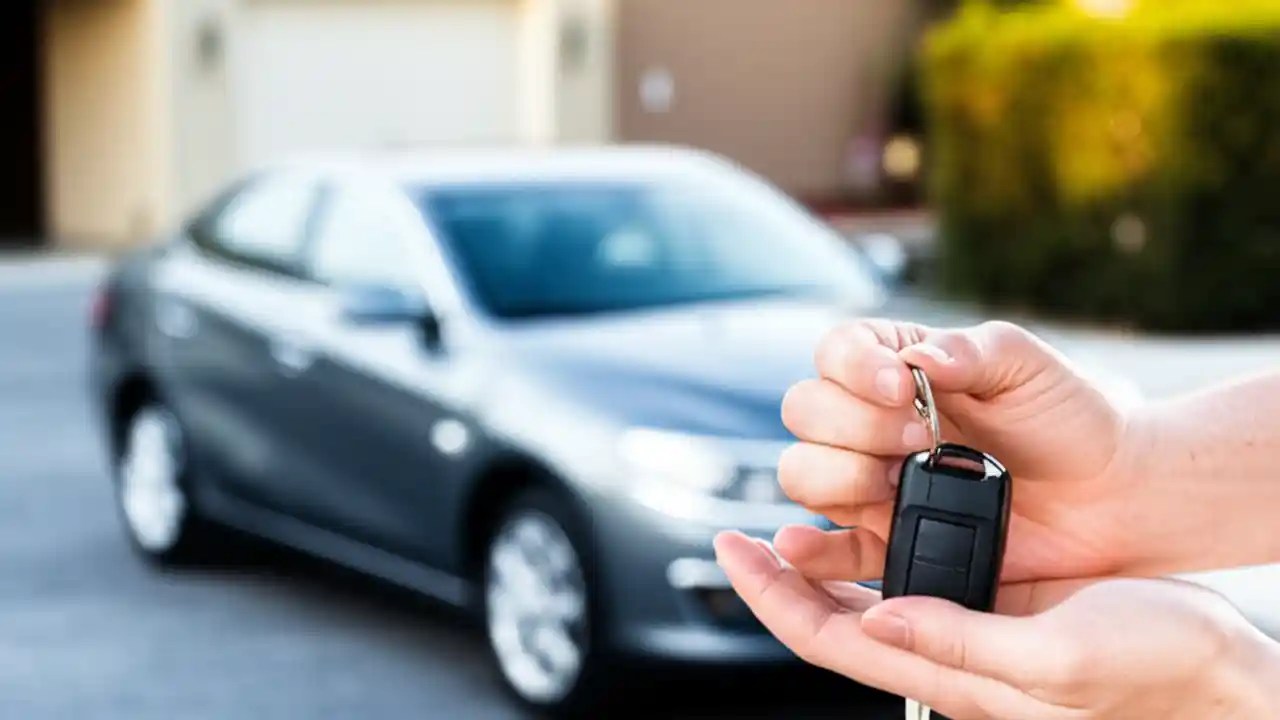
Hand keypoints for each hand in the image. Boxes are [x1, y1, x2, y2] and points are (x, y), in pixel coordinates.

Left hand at [713, 532, 1279, 719]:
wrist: (1212, 668)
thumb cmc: (1149, 665)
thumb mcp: (1053, 653)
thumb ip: (961, 641)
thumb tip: (876, 619)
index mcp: (950, 676)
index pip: (829, 638)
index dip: (771, 598)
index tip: (731, 549)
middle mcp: (946, 659)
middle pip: (832, 623)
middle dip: (778, 582)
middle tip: (735, 535)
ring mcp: (965, 637)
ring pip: (865, 606)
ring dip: (818, 569)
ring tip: (784, 528)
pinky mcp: (991, 614)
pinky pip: (910, 590)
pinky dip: (873, 560)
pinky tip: (868, 533)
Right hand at [775, 319, 1152, 582]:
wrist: (1112, 498)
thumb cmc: (1069, 419)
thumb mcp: (1028, 366)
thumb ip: (972, 350)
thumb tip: (919, 358)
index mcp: (897, 366)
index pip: (835, 351)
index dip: (852, 367)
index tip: (900, 387)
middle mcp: (870, 422)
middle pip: (806, 411)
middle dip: (853, 424)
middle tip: (920, 438)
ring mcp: (871, 482)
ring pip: (804, 473)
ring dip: (840, 476)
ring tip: (900, 481)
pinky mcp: (884, 540)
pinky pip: (828, 550)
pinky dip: (809, 550)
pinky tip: (803, 546)